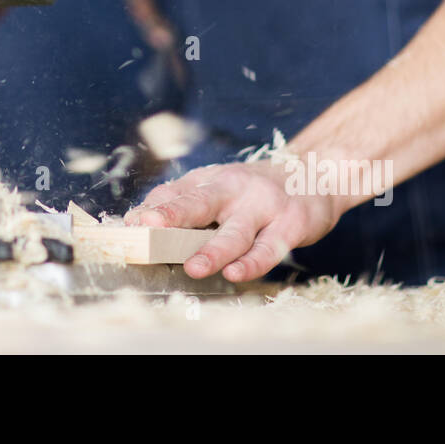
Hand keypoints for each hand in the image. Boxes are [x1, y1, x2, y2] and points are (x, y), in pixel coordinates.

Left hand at [125, 161, 340, 282]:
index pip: (176, 192)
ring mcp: (264, 206)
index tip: (129, 224)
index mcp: (212, 180)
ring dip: (213, 250)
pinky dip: (251, 262)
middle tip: (147, 227)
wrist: (316, 173)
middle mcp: (235, 189)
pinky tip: (235, 272)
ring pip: (235, 232)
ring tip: (193, 267)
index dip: (152, 208)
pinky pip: (268, 248)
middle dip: (172, 215)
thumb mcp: (220, 185)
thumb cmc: (256, 189)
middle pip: (200, 203)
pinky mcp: (290, 224)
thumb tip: (138, 219)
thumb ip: (184, 200)